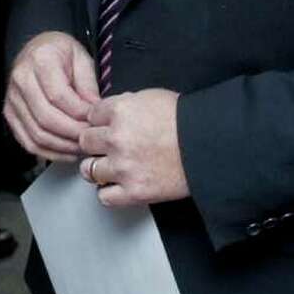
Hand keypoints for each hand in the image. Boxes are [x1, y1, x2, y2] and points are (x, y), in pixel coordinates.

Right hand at [4, 31, 99, 159]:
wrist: (37, 48)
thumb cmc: (61, 52)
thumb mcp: (81, 58)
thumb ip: (88, 85)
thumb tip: (95, 113)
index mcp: (40, 60)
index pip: (58, 96)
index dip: (79, 114)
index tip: (96, 121)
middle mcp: (21, 79)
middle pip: (46, 118)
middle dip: (72, 134)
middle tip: (92, 139)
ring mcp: (12, 99)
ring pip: (37, 134)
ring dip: (62, 147)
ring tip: (82, 148)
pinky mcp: (10, 114)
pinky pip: (28, 142)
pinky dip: (49, 152)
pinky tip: (66, 152)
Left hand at [77, 88, 188, 206]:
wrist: (208, 146)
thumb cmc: (185, 120)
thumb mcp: (151, 97)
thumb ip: (125, 103)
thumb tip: (110, 111)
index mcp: (120, 111)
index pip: (91, 115)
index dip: (99, 121)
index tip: (105, 126)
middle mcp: (116, 138)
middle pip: (85, 141)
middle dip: (95, 142)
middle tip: (106, 146)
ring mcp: (123, 167)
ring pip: (89, 169)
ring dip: (97, 168)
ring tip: (110, 166)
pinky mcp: (134, 191)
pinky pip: (104, 196)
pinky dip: (108, 192)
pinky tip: (117, 184)